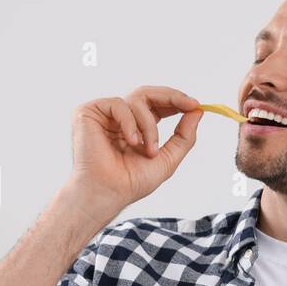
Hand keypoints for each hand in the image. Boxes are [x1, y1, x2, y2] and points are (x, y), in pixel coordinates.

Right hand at [67, 86, 202, 222]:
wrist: (108, 192)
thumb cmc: (131, 182)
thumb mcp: (168, 159)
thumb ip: (184, 136)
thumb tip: (197, 111)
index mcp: (137, 127)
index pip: (157, 105)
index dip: (176, 101)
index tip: (196, 105)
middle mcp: (120, 118)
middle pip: (148, 93)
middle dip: (172, 97)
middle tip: (188, 104)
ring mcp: (104, 114)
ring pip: (137, 100)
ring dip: (150, 126)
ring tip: (149, 150)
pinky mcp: (89, 112)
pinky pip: (118, 104)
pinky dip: (130, 123)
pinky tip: (131, 142)